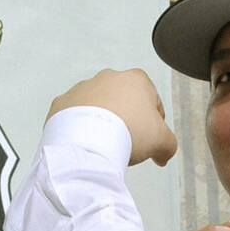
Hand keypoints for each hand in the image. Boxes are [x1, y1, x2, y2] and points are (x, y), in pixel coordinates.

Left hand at [48, 68, 178, 166]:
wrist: (88, 143)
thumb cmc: (128, 134)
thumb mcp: (161, 141)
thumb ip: (168, 144)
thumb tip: (164, 153)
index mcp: (135, 79)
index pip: (152, 100)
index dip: (154, 121)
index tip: (150, 138)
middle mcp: (107, 77)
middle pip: (122, 101)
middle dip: (125, 119)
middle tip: (127, 143)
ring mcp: (82, 88)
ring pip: (95, 107)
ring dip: (100, 122)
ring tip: (103, 145)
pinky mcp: (61, 103)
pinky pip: (72, 116)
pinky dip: (78, 127)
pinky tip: (84, 143)